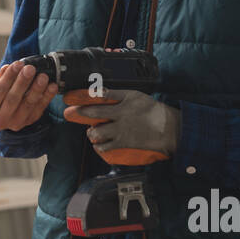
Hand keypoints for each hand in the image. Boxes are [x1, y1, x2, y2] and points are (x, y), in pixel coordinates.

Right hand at [0, 61, 58, 131]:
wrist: (5, 117)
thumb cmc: (0, 99)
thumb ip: (1, 78)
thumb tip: (6, 68)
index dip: (9, 76)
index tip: (18, 63)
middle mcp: (1, 119)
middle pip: (13, 98)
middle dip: (22, 82)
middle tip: (30, 68)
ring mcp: (16, 123)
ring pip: (28, 104)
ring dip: (37, 89)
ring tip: (43, 76)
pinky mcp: (30, 122)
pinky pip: (40, 109)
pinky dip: (47, 97)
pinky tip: (52, 86)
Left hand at [64, 89, 180, 159]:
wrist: (167, 128)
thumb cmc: (152, 110)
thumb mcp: (135, 96)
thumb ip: (117, 94)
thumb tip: (100, 91)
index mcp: (124, 102)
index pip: (101, 96)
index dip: (85, 95)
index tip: (72, 96)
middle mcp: (120, 116)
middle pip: (94, 114)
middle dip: (80, 113)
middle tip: (71, 113)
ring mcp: (121, 131)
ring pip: (97, 133)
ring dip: (91, 132)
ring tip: (91, 132)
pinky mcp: (124, 143)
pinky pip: (105, 147)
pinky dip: (99, 146)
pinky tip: (99, 144)